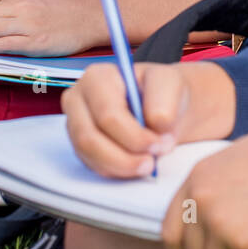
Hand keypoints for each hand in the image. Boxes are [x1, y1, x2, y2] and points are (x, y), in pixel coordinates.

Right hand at [62, 62, 196, 176]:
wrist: (163, 109)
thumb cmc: (162, 93)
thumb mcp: (171, 84)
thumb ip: (165, 99)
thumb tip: (156, 123)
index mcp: (98, 77)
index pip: (107, 114)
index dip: (134, 135)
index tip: (160, 144)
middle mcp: (78, 99)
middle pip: (90, 138)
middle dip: (124, 156)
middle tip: (152, 162)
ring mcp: (75, 124)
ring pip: (89, 155)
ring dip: (121, 166)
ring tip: (148, 165)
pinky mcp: (80, 147)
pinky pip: (92, 166)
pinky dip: (116, 171)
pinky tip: (135, 166)